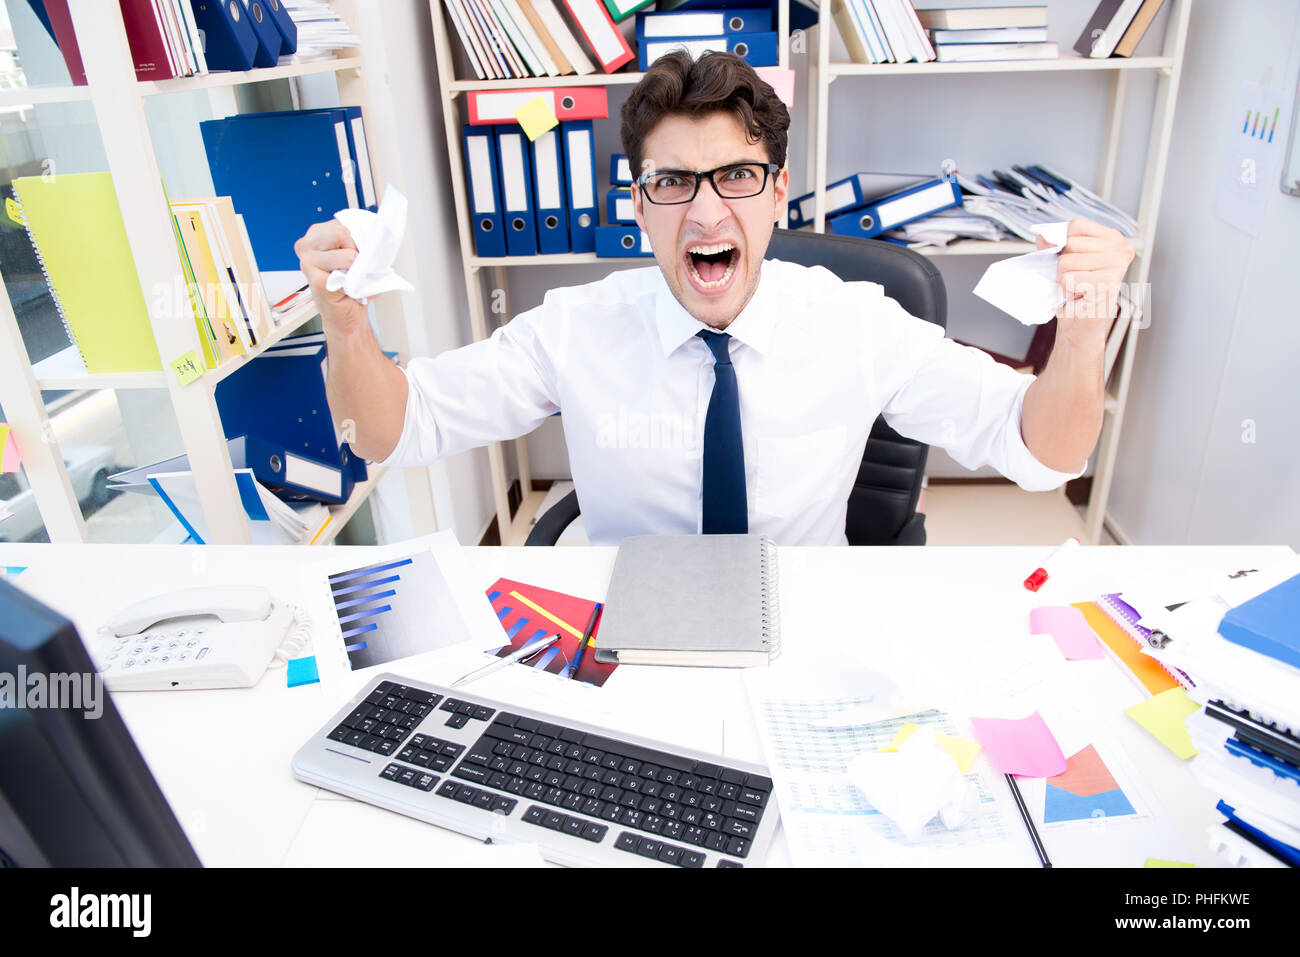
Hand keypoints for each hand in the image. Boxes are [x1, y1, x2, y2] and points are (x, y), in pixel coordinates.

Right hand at [294, 220, 365, 335]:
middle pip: (342, 231)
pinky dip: (355, 281)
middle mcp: (308, 244)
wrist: (347, 314)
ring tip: (349, 277)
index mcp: (317, 233)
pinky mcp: (316, 279)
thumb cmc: (351, 285)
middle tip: (352, 267)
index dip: (358, 239)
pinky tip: (347, 287)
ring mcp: (308, 261)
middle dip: (355, 250)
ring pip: (347, 253)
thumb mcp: (358, 255)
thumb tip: (376, 236)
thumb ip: (362, 241)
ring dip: (356, 267)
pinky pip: (345, 271)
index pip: (344, 222)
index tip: (357, 254)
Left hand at [1036, 217, 1134, 349]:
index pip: (1076, 225)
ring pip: (1066, 262)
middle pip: (1070, 243)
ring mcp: (1116, 266)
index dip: (1064, 243)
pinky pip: (1068, 279)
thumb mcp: (1063, 260)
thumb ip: (1054, 243)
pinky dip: (1067, 291)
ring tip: (1078, 288)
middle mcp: (1120, 249)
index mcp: (1113, 238)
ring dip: (1064, 279)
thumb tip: (1046, 236)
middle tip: (1077, 279)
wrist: (1080, 324)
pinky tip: (1080, 297)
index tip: (1074, 260)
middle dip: (1064, 265)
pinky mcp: (1106, 283)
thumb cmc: (1074, 291)